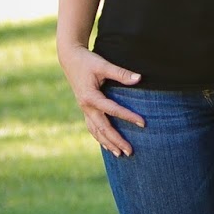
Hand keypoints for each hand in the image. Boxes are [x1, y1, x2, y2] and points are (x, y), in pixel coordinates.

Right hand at [57, 42, 142, 157]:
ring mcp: (84, 109)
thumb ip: (121, 73)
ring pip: (96, 131)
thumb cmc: (88, 61)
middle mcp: (86, 106)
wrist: (70, 59)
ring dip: (107, 143)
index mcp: (90, 97)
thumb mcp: (104, 65)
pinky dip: (100, 137)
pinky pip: (92, 127)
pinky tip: (107, 145)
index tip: (143, 123)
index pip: (112, 110)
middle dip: (116, 140)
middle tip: (130, 152)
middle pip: (103, 128)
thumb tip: (139, 78)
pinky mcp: (85, 109)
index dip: (128, 116)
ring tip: (120, 154)